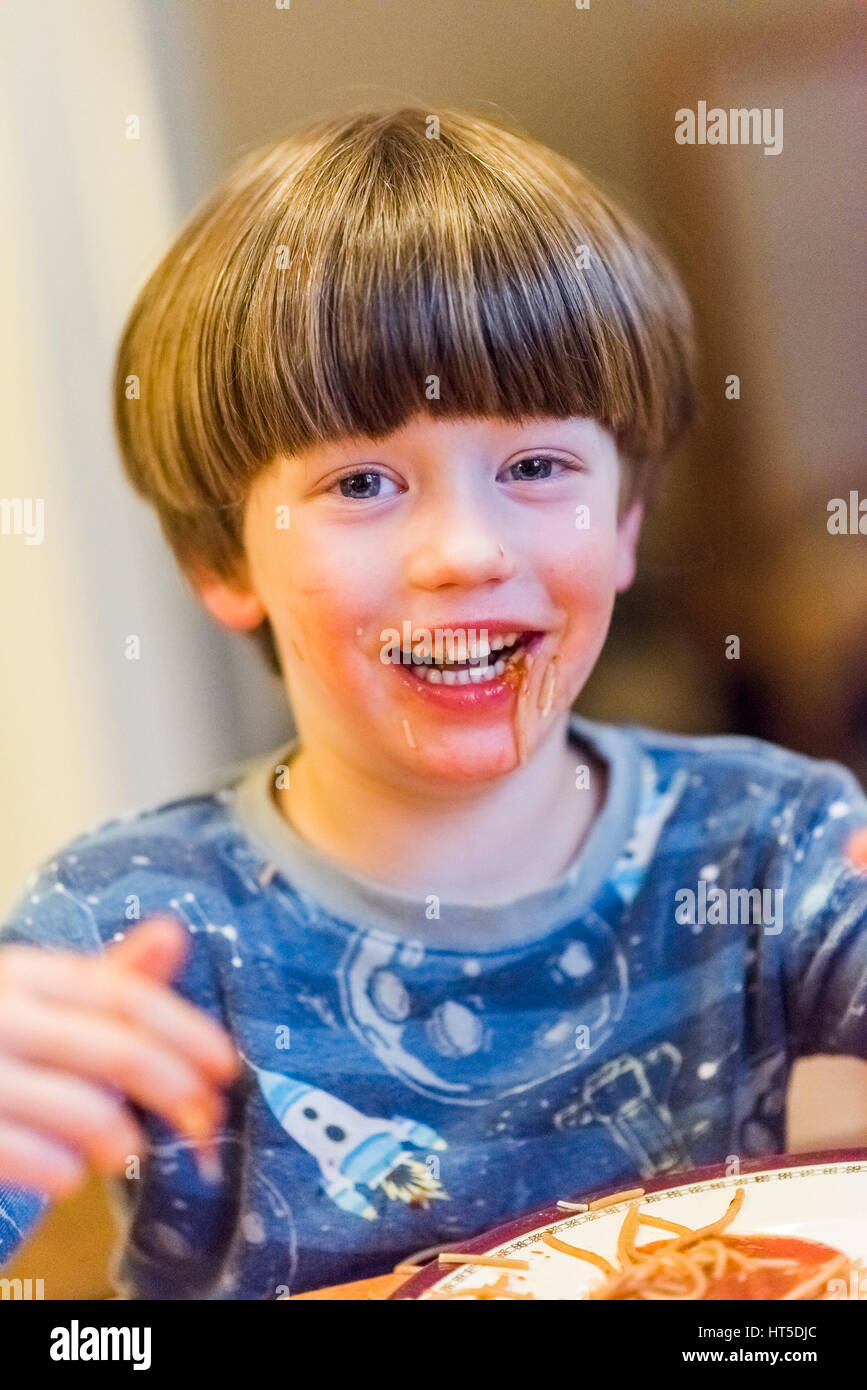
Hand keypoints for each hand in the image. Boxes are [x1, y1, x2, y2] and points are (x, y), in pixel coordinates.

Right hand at [0, 916, 241, 1196]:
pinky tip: (70, 1174)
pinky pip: (23, 1151)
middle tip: (205, 1122)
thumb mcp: (37, 997)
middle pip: (114, 1048)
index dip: (184, 1030)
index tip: (226, 1066)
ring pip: (75, 1107)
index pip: (121, 994)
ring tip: (127, 1151)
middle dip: (174, 1088)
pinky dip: (60, 1170)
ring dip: (119, 1136)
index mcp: (24, 971)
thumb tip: (175, 931)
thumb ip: (105, 979)